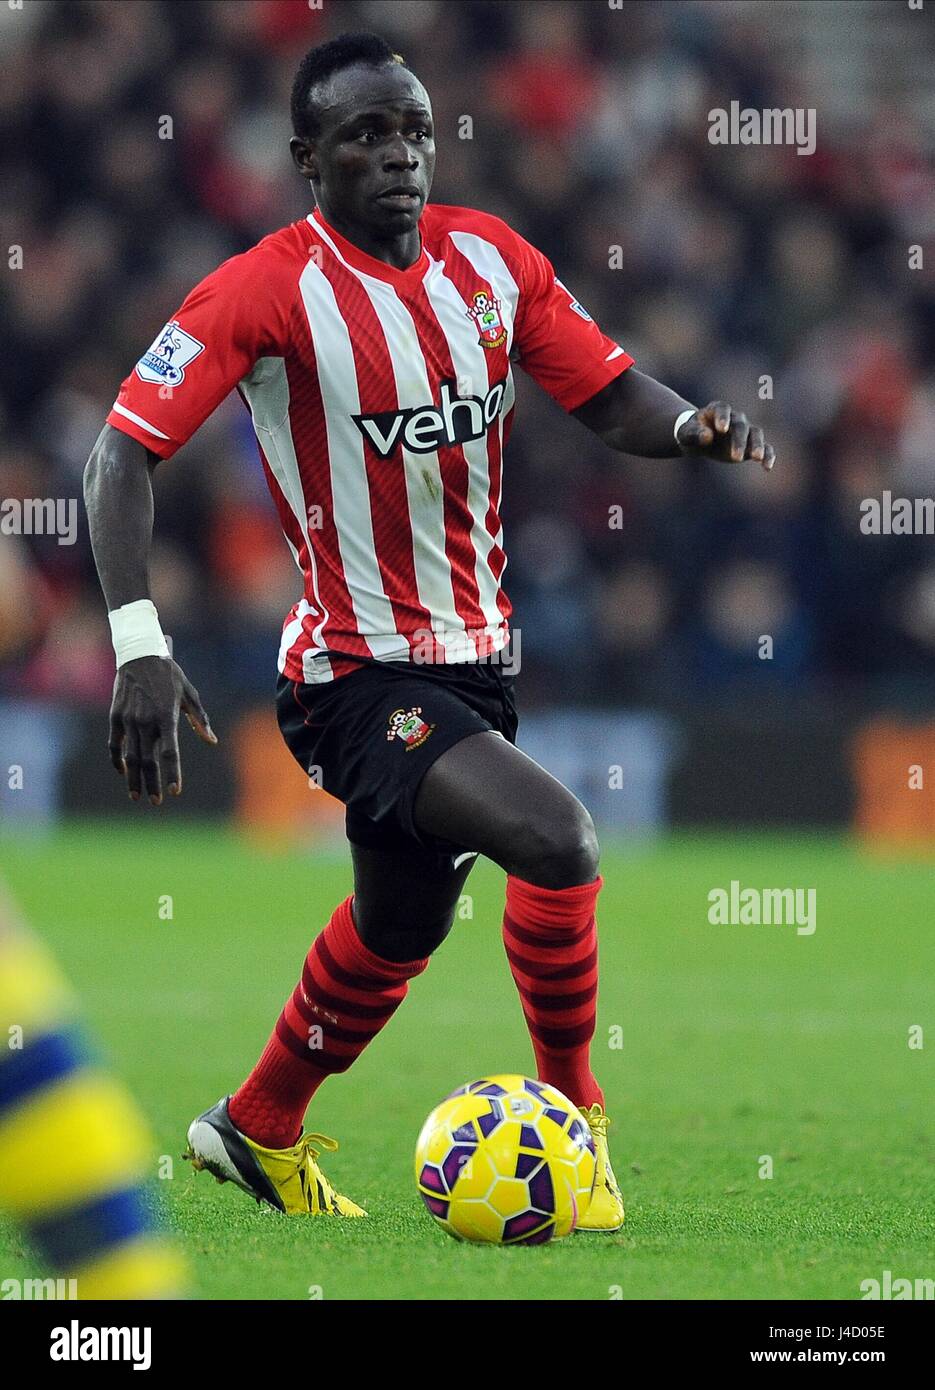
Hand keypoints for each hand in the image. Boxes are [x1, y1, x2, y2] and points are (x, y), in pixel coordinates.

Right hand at [108, 655, 216, 804]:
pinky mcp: (115, 717)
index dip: (173, 774)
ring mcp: (128, 720)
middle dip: (152, 784)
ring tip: (137, 796)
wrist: (139, 654)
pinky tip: (123, 771)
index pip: (171, 753)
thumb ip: (200, 720)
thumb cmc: (169, 675)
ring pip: (130, 757)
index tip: (174, 792)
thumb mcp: (189, 694)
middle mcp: (146, 721)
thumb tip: (211, 741)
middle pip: (148, 761)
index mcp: (167, 717)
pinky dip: (118, 760)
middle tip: (156, 801)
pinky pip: (114, 744)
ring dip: (133, 779)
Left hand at [676, 402, 774, 471]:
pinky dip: (768, 456)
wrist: (698, 439)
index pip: (723, 409)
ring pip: (756, 434)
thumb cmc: (690, 433)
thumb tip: (708, 436)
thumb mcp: (685, 434)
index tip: (721, 429)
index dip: (723, 418)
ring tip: (756, 458)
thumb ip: (694, 433)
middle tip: (735, 458)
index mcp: (717, 409)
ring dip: (757, 446)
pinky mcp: (751, 444)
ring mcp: (745, 430)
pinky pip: (765, 447)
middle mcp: (734, 417)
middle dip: (739, 441)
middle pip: (741, 426)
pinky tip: (767, 468)